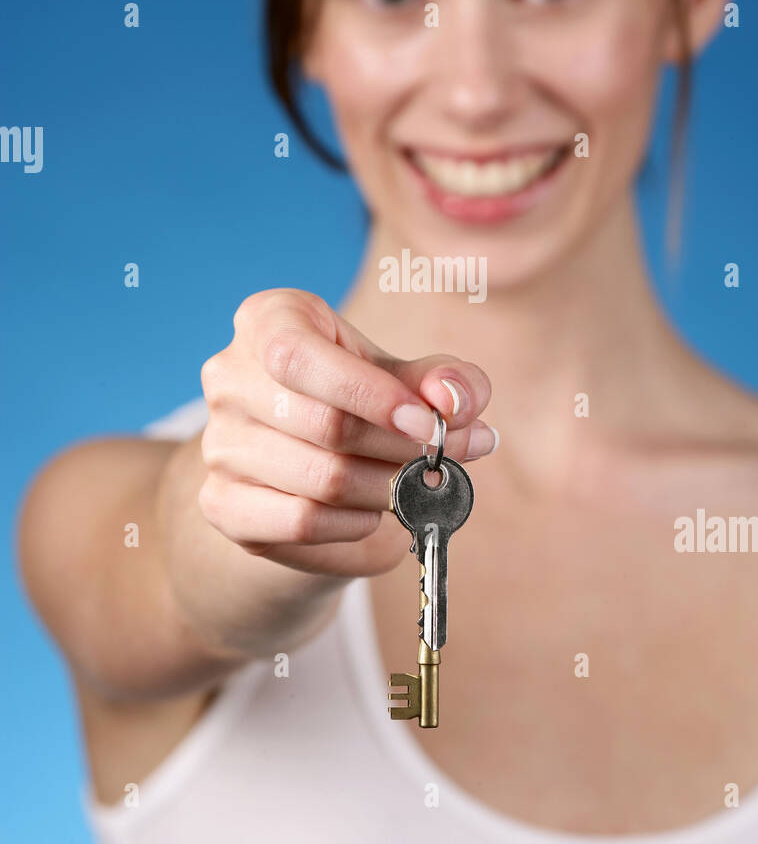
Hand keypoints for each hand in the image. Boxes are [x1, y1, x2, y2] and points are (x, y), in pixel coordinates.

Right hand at [198, 289, 495, 575]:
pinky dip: (355, 523)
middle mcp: (229, 377)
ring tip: (421, 485)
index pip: (299, 355)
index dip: (371, 393)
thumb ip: (444, 380)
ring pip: (322, 478)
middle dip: (405, 448)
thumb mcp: (404, 376)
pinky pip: (302, 522)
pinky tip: (374, 512)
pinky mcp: (222, 503)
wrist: (305, 462)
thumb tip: (454, 400)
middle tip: (452, 458)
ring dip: (389, 489)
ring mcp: (219, 444)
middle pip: (325, 424)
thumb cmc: (359, 402)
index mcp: (267, 320)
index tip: (432, 424)